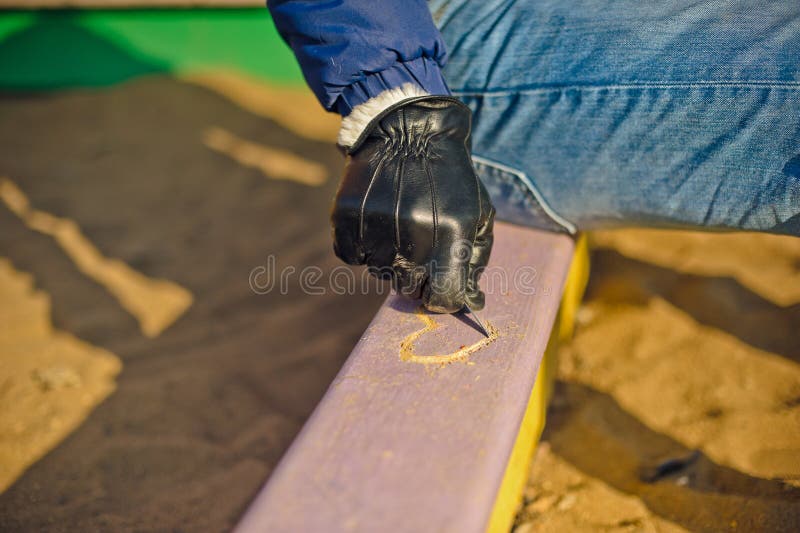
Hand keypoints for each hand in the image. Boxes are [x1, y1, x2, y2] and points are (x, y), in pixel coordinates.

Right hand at [332, 96, 494, 312]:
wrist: (410, 129)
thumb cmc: (451, 178)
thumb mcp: (478, 214)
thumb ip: (476, 260)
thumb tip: (471, 302)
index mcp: (450, 238)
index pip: (442, 299)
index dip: (443, 299)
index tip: (440, 288)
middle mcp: (412, 238)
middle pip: (407, 289)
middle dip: (416, 276)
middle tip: (420, 246)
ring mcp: (376, 229)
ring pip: (379, 272)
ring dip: (390, 258)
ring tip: (400, 223)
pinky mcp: (347, 218)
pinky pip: (351, 256)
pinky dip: (362, 245)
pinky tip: (377, 220)